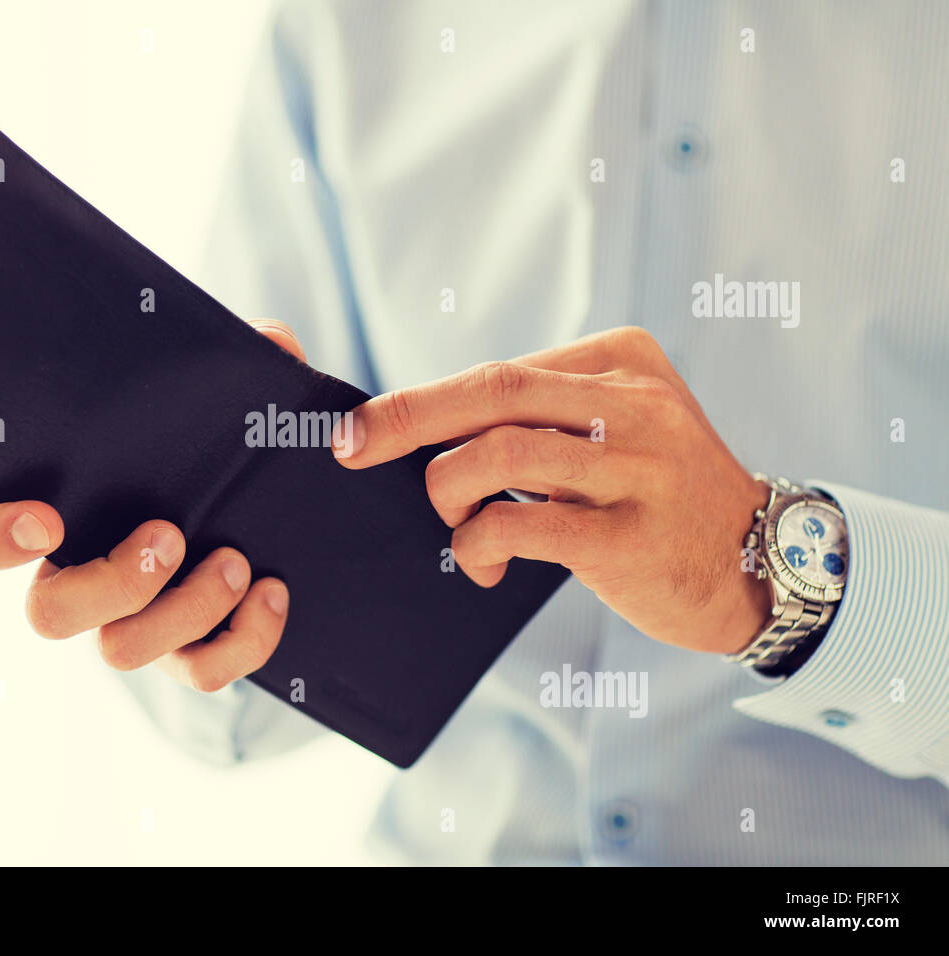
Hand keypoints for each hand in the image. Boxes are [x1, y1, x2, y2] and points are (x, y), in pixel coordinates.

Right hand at [0, 318, 305, 689]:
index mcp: (56, 513)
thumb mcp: (224, 391)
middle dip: (111, 582)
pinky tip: (271, 590)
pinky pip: (200, 673)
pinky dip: (241, 641)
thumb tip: (267, 343)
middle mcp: (80, 577)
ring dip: (184, 609)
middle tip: (169, 534)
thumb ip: (238, 354)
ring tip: (235, 560)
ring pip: (123, 652)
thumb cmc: (217, 440)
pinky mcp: (188, 650)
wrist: (268, 503)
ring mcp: (132, 621)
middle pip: (49, 615)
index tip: (44, 517)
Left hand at [334, 326, 770, 654]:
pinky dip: (480, 543)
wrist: (759, 561)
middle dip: (406, 419)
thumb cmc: (660, 494)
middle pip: (493, 392)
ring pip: (502, 454)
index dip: (422, 401)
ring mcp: (641, 467)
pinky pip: (525, 526)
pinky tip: (482, 564)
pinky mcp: (634, 536)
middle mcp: (635, 403)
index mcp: (621, 360)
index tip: (363, 424)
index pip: (500, 371)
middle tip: (351, 447)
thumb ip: (541, 416)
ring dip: (449, 492)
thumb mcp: (617, 425)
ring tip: (452, 525)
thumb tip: (424, 427)